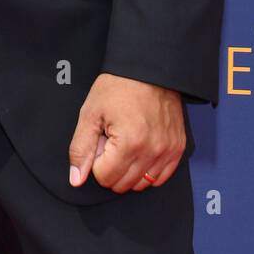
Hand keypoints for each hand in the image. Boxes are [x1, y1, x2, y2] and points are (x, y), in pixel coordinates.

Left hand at [68, 74, 186, 192]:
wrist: (148, 69)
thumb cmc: (118, 87)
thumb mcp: (90, 113)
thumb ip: (81, 149)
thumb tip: (76, 180)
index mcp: (129, 143)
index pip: (104, 177)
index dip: (96, 159)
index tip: (101, 138)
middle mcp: (152, 151)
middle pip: (122, 184)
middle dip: (111, 166)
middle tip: (112, 139)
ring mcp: (168, 151)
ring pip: (141, 184)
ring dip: (129, 170)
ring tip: (127, 143)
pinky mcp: (178, 149)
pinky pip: (161, 178)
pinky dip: (148, 170)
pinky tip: (141, 151)